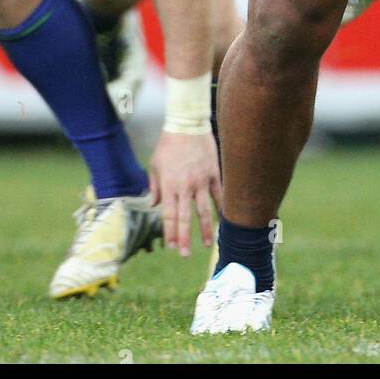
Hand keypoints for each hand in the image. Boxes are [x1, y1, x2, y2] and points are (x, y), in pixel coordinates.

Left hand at [148, 130, 220, 256]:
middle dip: (184, 238)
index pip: (169, 215)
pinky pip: (218, 195)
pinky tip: (224, 220)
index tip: (171, 246)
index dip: (170, 232)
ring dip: (206, 230)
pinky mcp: (213, 173)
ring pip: (204, 211)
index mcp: (169, 185)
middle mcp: (185, 186)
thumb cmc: (168, 144)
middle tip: (184, 255)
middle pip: (185, 218)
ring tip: (207, 245)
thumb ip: (155, 187)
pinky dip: (221, 208)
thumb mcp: (155, 164)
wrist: (187, 124)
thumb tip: (155, 205)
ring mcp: (201, 181)